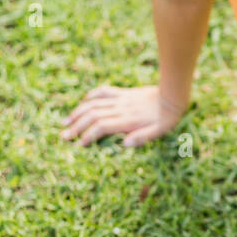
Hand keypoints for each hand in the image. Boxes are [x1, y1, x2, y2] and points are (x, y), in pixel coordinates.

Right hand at [59, 84, 184, 147]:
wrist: (172, 95)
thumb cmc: (166, 118)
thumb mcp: (159, 131)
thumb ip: (142, 137)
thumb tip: (124, 145)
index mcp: (128, 120)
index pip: (102, 127)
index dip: (88, 135)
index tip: (79, 144)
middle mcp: (120, 109)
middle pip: (93, 116)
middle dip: (76, 126)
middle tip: (63, 136)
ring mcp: (120, 99)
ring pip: (93, 104)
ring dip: (78, 112)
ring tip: (65, 122)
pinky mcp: (123, 93)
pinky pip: (104, 91)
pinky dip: (91, 96)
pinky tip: (83, 102)